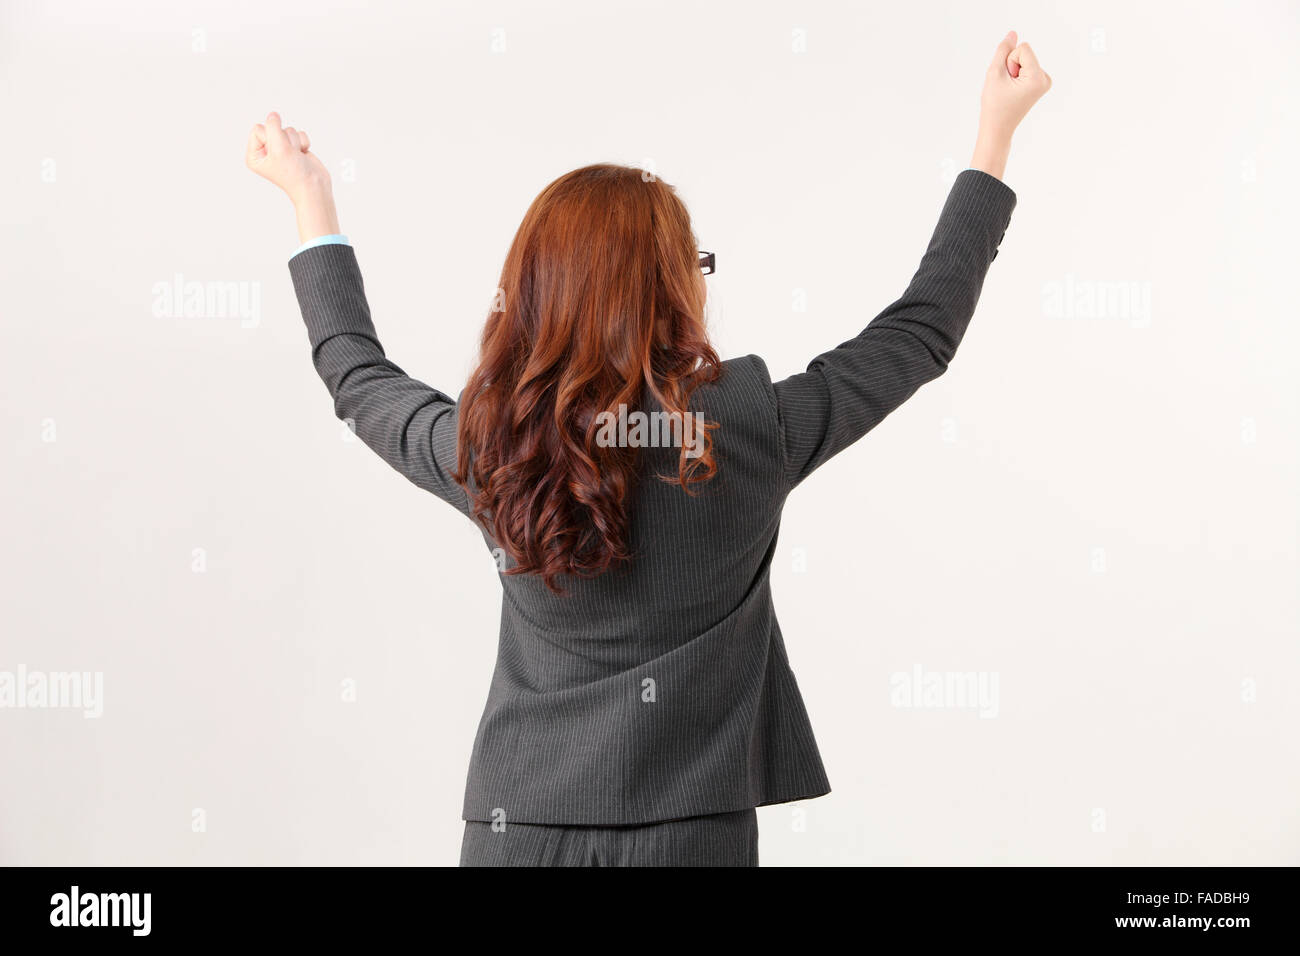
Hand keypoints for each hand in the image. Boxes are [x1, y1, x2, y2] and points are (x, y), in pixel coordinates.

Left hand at [245, 111, 329, 201]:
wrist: (314, 186)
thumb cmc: (294, 174)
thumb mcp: (279, 147)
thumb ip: (273, 126)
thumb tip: (273, 114)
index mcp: (254, 155)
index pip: (258, 129)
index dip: (271, 138)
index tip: (278, 153)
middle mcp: (266, 151)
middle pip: (273, 128)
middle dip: (285, 140)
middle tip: (289, 156)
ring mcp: (280, 149)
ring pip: (287, 130)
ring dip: (295, 143)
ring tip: (296, 157)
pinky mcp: (294, 148)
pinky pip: (298, 133)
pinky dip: (303, 143)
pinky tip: (302, 156)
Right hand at [969, 31, 1051, 179]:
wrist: (998, 129)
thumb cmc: (994, 105)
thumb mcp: (994, 74)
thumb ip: (1003, 51)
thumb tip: (1013, 34)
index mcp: (1038, 77)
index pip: (1023, 48)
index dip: (1009, 61)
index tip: (1007, 80)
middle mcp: (1046, 78)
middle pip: (1024, 53)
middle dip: (1011, 66)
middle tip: (1006, 87)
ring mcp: (1044, 81)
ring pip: (1024, 59)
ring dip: (1012, 71)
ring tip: (1009, 90)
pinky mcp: (1040, 83)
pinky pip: (1026, 66)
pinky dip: (1016, 75)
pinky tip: (1012, 90)